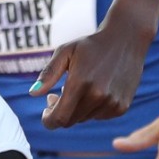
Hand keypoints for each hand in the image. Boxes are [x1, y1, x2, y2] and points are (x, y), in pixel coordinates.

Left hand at [30, 13, 152, 127]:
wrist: (126, 38)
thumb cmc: (91, 44)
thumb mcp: (66, 51)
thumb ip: (48, 74)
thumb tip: (32, 94)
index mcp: (80, 83)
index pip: (59, 118)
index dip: (48, 120)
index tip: (46, 113)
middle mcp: (98, 96)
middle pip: (70, 121)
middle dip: (60, 112)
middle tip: (57, 95)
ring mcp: (112, 103)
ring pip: (84, 118)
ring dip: (76, 109)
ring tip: (77, 88)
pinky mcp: (122, 106)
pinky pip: (99, 116)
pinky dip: (92, 108)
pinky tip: (94, 90)